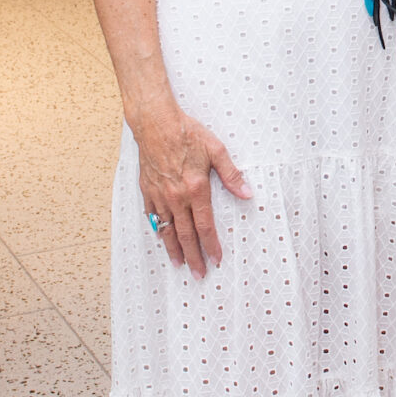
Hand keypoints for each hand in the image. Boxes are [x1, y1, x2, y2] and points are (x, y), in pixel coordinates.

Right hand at [133, 100, 251, 276]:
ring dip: (174, 249)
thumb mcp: (216, 150)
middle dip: (193, 257)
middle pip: (186, 234)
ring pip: (167, 229)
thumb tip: (248, 194)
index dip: (212, 246)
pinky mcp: (147, 190)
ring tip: (179, 264)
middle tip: (199, 274)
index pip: (205, 226)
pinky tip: (161, 238)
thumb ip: (232, 175)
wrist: (155, 122)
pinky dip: (157, 230)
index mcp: (196, 189)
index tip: (216, 259)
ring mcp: (160, 195)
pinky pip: (152, 216)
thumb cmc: (187, 133)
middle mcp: (176, 197)